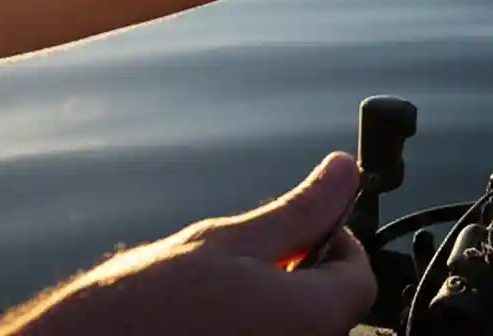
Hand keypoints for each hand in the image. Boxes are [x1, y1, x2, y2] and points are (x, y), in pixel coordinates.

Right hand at [0, 153, 373, 335]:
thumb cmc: (133, 312)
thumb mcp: (223, 243)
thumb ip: (297, 211)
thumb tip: (343, 172)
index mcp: (309, 321)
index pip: (359, 277)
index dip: (334, 241)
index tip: (298, 230)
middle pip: (329, 311)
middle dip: (298, 278)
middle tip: (243, 264)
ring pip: (292, 330)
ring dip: (269, 308)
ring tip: (209, 300)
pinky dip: (245, 330)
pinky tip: (201, 326)